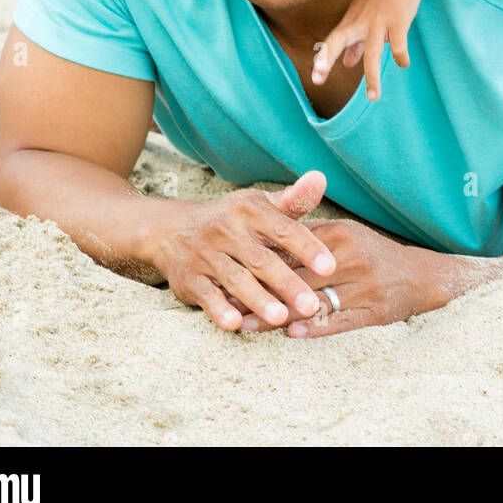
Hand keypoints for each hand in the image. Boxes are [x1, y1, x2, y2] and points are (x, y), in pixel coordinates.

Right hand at [149, 170, 337, 331]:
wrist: (173, 230)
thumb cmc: (232, 220)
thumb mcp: (260, 205)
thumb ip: (293, 200)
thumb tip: (321, 178)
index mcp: (249, 210)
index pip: (283, 228)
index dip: (307, 247)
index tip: (329, 266)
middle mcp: (226, 229)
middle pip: (261, 259)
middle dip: (287, 283)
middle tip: (312, 305)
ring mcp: (205, 254)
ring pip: (235, 279)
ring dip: (258, 299)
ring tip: (281, 317)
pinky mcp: (189, 278)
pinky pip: (205, 295)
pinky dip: (219, 309)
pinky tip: (235, 324)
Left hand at [238, 219, 444, 337]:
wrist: (421, 275)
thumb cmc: (373, 253)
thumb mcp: (345, 233)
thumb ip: (309, 234)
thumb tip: (266, 236)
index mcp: (339, 234)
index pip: (291, 247)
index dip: (257, 261)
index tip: (227, 270)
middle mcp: (350, 257)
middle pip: (296, 277)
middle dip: (258, 292)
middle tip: (225, 303)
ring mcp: (363, 286)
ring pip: (312, 302)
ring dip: (276, 315)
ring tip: (245, 325)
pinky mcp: (374, 312)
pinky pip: (339, 321)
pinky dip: (314, 327)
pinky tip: (290, 333)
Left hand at [313, 0, 423, 99]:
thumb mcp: (364, 15)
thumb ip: (356, 42)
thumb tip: (347, 63)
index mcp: (352, 21)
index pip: (333, 41)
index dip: (323, 58)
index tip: (316, 78)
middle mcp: (361, 22)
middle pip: (340, 40)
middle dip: (327, 58)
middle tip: (318, 78)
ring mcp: (379, 21)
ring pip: (372, 52)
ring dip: (373, 77)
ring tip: (373, 98)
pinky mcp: (398, 20)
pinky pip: (399, 44)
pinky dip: (401, 57)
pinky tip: (403, 63)